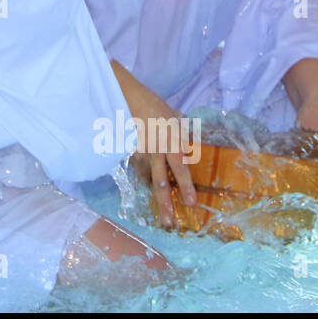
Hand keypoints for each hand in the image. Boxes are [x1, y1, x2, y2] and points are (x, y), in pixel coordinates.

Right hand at [112, 65, 196, 229]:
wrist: (124, 95)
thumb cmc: (153, 105)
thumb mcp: (174, 117)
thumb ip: (183, 133)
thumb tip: (193, 145)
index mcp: (171, 141)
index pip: (180, 169)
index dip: (186, 187)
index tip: (191, 203)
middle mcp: (156, 151)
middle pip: (161, 182)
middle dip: (165, 204)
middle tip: (169, 223)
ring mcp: (140, 153)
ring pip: (148, 178)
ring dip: (154, 193)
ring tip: (161, 211)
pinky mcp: (128, 152)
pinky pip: (138, 168)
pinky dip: (142, 176)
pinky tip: (146, 184)